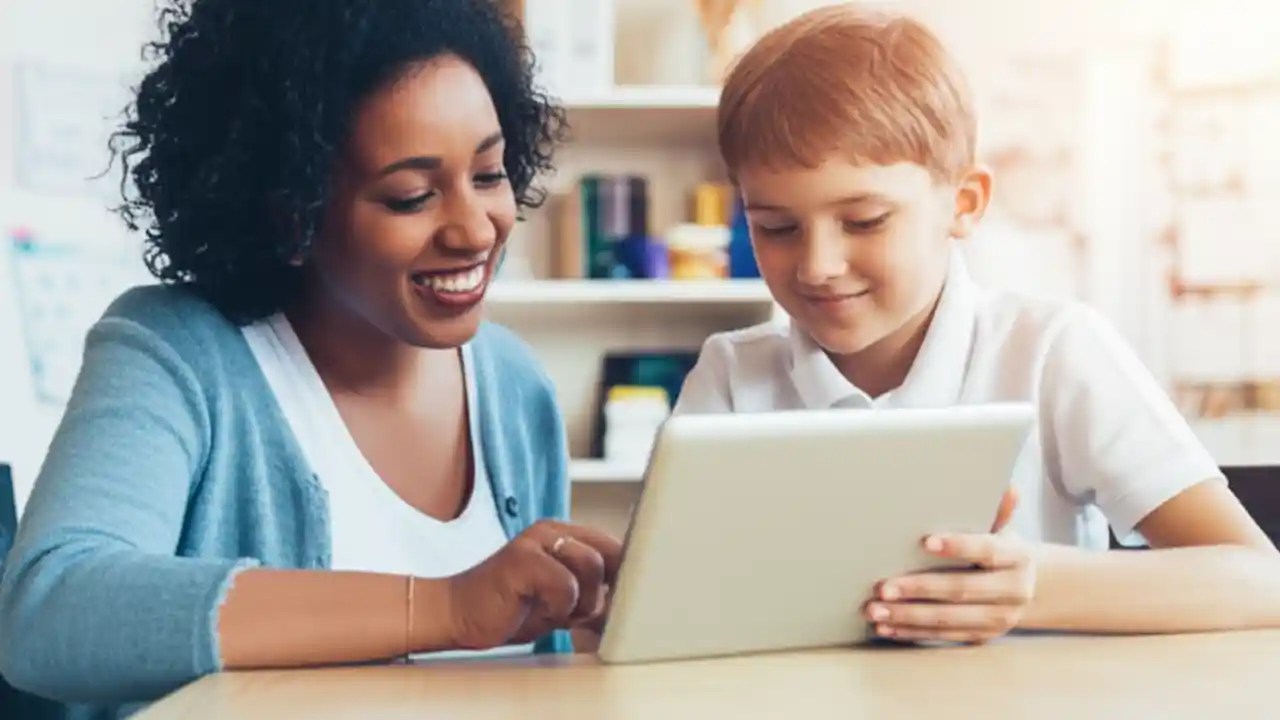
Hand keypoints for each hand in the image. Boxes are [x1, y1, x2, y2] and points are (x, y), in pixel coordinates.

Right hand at [442, 520, 620, 649]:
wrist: (459, 615)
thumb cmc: (513, 610)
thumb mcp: (562, 600)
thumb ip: (592, 592)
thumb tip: (632, 603)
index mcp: (566, 535)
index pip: (616, 546)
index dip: (628, 575)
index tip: (627, 603)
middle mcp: (553, 530)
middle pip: (612, 553)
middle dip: (605, 592)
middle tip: (583, 617)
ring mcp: (535, 541)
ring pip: (591, 567)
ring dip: (581, 602)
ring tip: (557, 613)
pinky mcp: (521, 559)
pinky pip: (565, 586)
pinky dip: (559, 608)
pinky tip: (537, 612)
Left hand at [862, 488, 1034, 643]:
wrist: (1029, 588)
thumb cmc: (1001, 549)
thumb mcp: (1003, 528)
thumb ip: (998, 511)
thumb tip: (1006, 486)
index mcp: (1017, 558)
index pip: (987, 550)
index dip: (958, 546)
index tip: (925, 542)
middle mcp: (1013, 591)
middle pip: (961, 590)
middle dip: (919, 589)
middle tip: (883, 588)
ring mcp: (999, 619)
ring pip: (949, 619)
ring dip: (908, 616)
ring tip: (875, 610)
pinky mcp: (982, 637)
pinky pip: (944, 636)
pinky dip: (912, 633)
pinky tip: (886, 627)